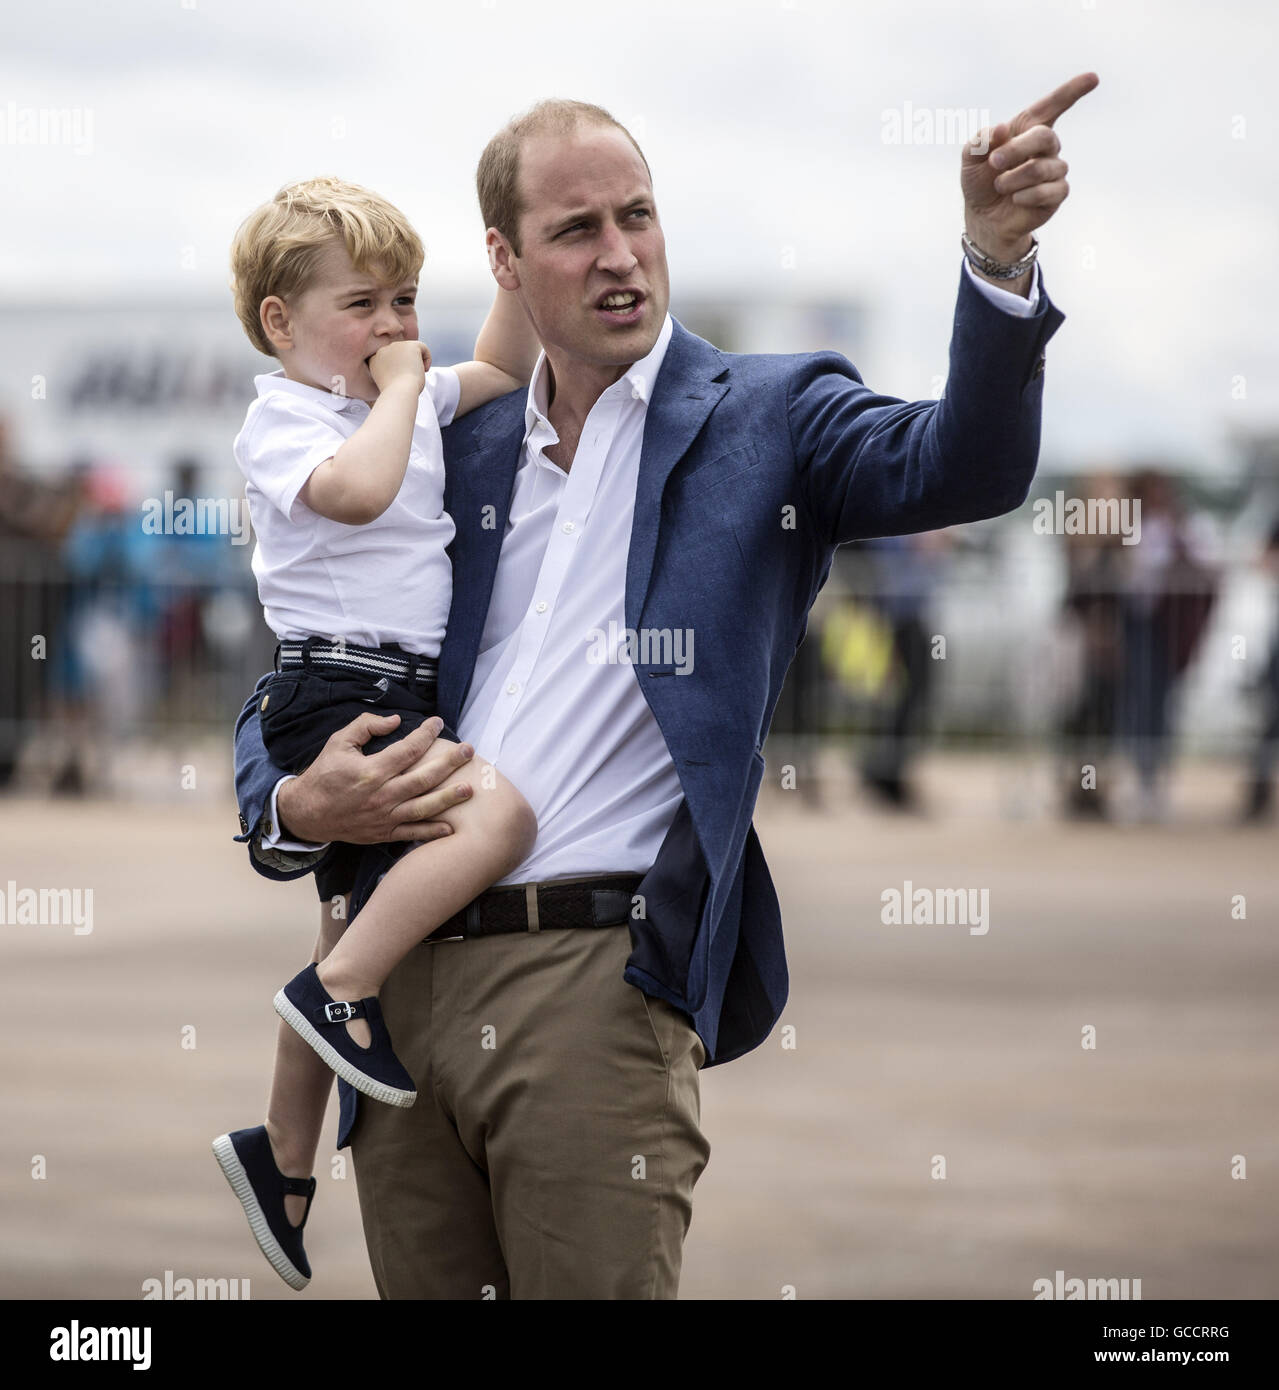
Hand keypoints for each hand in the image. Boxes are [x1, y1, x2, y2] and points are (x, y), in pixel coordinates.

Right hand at [275, 713, 474, 844]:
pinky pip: (411, 833)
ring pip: (423, 808)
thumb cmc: (324, 775)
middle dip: (449, 764)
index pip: (408, 749)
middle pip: (423, 778)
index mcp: (372, 771)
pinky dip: (432, 832)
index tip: (438, 723)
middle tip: (469, 751)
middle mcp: (382, 795)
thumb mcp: (338, 742)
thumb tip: (395, 720)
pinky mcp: (383, 833)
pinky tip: (451, 827)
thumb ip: (366, 726)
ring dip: (448, 799)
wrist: (306, 813)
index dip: (426, 734)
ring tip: (469, 789)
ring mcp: (384, 817)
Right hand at [368, 341, 429, 394]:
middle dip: (407, 366)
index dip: (399, 369)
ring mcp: (395, 346)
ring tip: (415, 376)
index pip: (390, 360)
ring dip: (417, 363)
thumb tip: (406, 366)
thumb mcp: (389, 383)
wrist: (399, 393)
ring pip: (411, 351)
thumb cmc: (396, 394)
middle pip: (401, 354)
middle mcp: (382, 350)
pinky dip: (427, 358)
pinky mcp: (409, 345)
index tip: (401, 382)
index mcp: (374, 360)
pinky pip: (423, 347)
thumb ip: (393, 371)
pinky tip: (424, 370)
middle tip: (409, 380)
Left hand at [961, 71, 1098, 259]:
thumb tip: (1001, 129)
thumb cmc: (980, 181)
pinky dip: (1025, 196)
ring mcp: (1054, 169)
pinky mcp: (1058, 193)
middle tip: (995, 162)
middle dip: (1016, 149)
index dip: (1073, 91)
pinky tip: (1016, 199)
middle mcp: (1046, 146)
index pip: (1053, 105)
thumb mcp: (971, 159)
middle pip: (1043, 137)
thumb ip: (980, 141)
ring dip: (1013, 178)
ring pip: (1041, 168)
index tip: (1093, 78)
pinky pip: (1047, 191)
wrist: (984, 217)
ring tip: (1000, 186)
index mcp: (1027, 129)